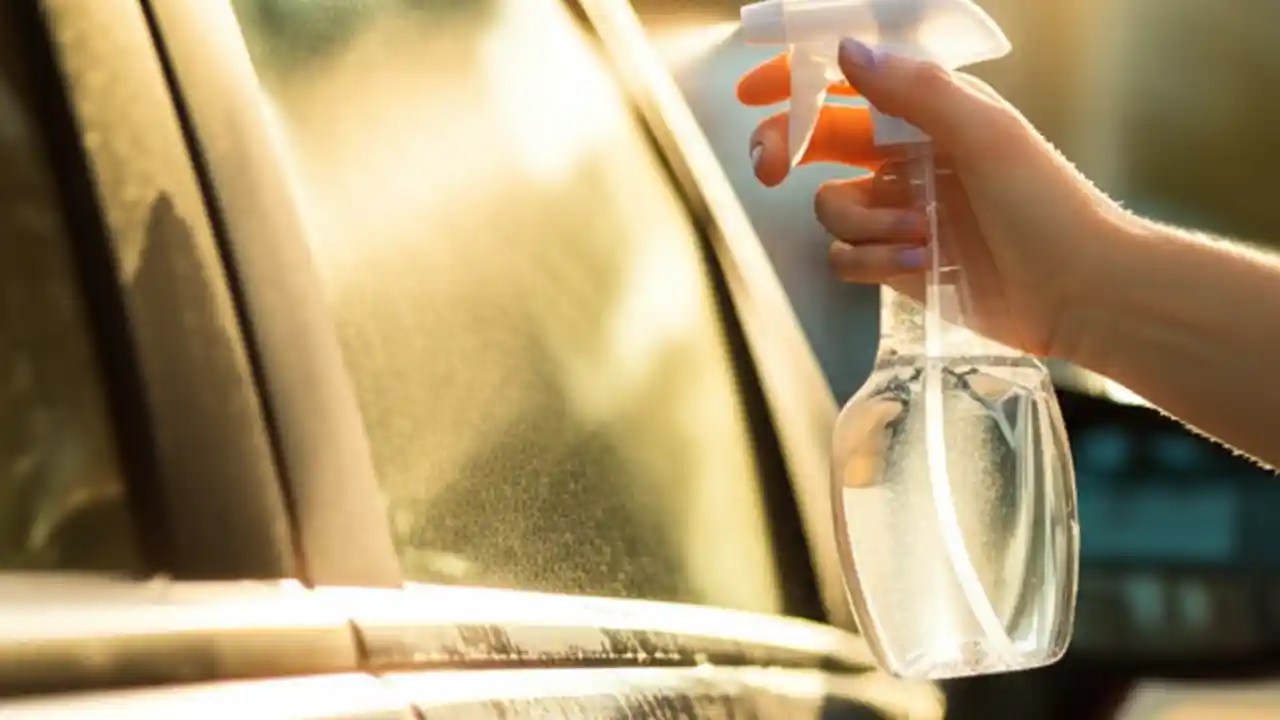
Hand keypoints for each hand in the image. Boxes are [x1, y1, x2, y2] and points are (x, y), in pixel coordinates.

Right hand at [737, 41, 1129, 357]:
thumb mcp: (986, 133)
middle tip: (769, 168)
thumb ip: (915, 90)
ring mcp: (897, 211)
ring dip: (863, 222)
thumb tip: (844, 50)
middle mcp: (904, 157)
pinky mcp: (894, 262)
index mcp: (927, 113)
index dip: (796, 80)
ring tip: (918, 233)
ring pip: (828, 207)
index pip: (847, 83)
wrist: (1081, 292)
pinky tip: (920, 261)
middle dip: (786, 149)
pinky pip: (845, 257)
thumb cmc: (1047, 203)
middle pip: (816, 142)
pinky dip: (872, 260)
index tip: (754, 92)